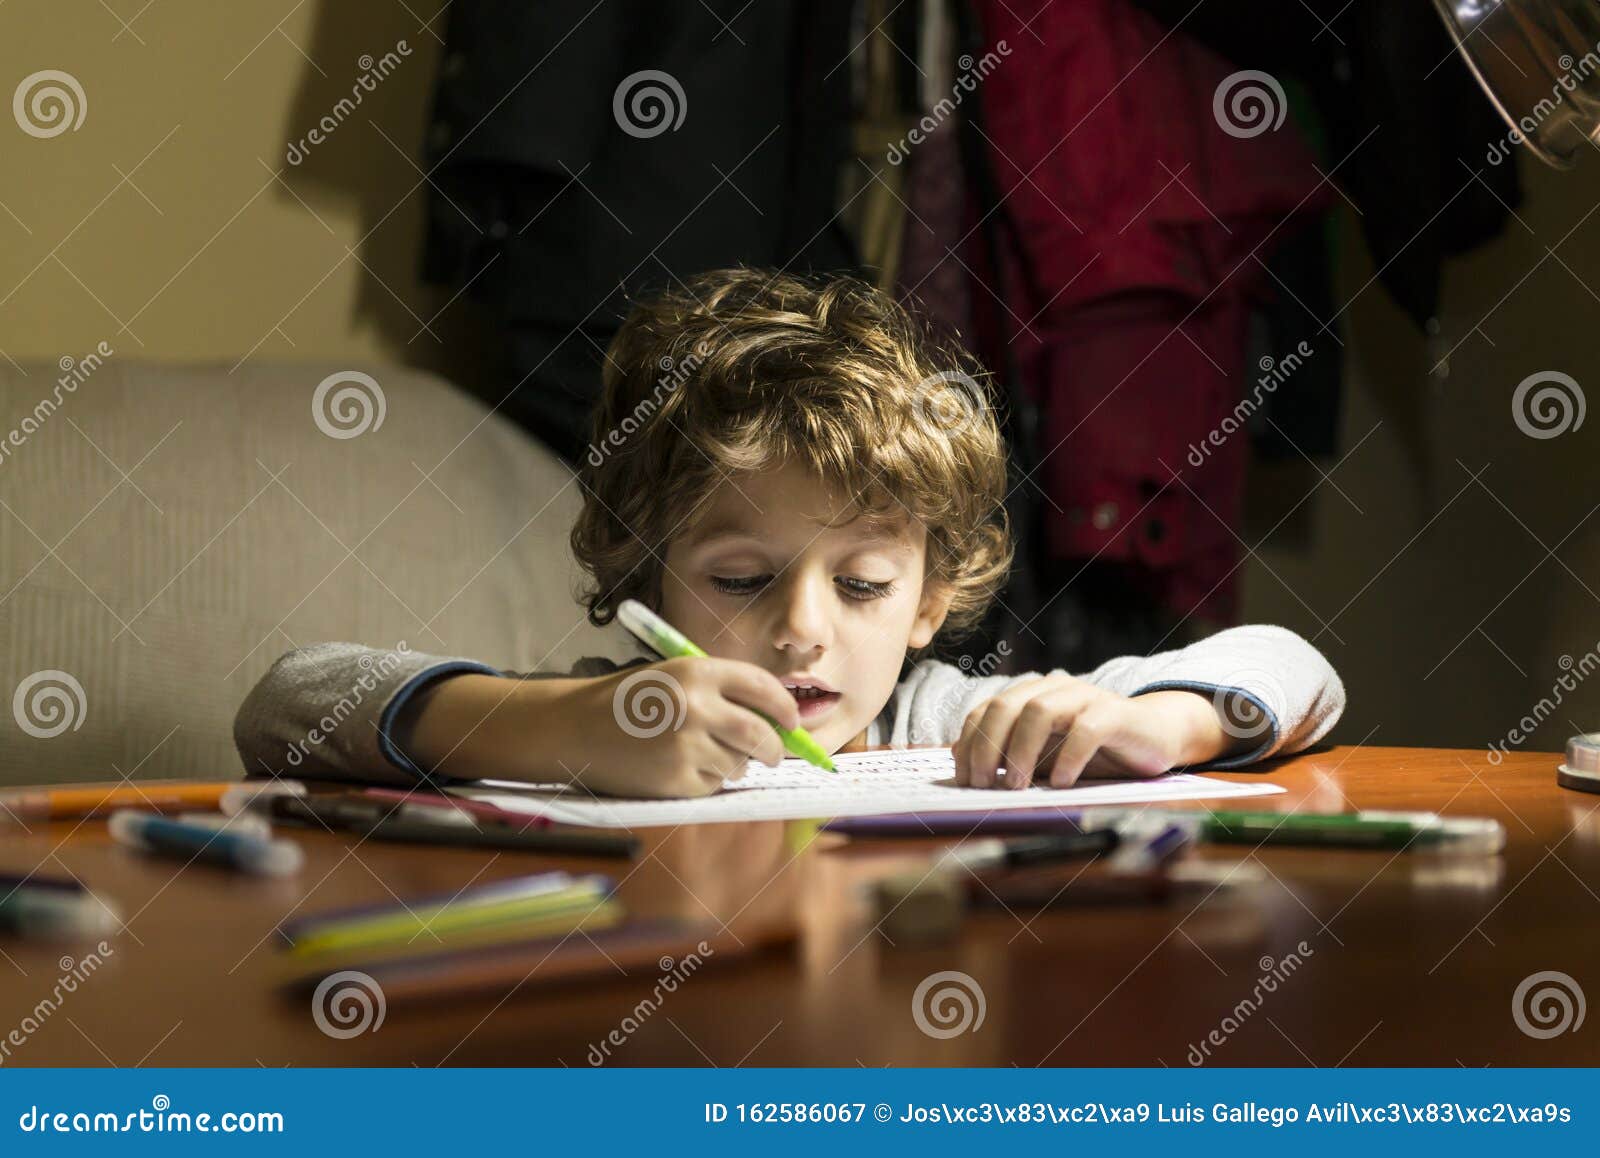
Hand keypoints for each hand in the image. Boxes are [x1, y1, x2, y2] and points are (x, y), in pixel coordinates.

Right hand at [557, 657, 799, 797]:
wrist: (575, 728)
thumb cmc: (629, 701)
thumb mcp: (674, 677)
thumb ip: (722, 692)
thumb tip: (778, 722)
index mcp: (696, 672)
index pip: (762, 688)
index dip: (785, 707)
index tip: (792, 720)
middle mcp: (694, 706)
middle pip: (761, 735)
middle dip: (776, 748)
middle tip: (775, 754)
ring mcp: (685, 745)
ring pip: (739, 764)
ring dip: (732, 764)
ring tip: (697, 753)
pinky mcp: (675, 779)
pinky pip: (713, 785)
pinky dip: (705, 781)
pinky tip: (676, 767)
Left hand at [951, 676, 1237, 788]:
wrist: (1154, 736)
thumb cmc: (1094, 749)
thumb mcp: (1044, 754)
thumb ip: (1006, 751)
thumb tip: (959, 756)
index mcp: (1032, 695)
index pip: (987, 711)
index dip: (970, 744)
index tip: (965, 780)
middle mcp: (1054, 689)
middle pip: (1006, 706)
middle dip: (988, 747)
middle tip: (984, 785)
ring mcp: (1085, 696)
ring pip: (1039, 711)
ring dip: (1021, 751)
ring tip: (1017, 785)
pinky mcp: (1115, 713)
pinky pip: (1085, 729)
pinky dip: (1069, 757)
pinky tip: (1062, 783)